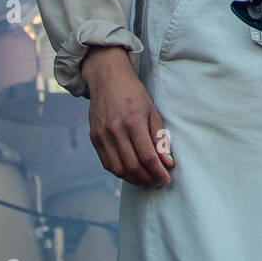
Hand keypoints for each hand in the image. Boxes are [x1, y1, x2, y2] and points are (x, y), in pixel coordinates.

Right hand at [81, 46, 174, 186]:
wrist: (107, 78)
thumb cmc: (133, 93)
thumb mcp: (151, 111)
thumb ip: (159, 138)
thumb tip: (167, 162)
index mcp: (133, 122)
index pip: (147, 156)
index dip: (158, 172)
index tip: (166, 179)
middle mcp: (115, 130)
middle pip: (132, 166)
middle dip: (148, 178)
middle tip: (157, 181)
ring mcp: (102, 135)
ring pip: (118, 169)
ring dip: (134, 179)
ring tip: (146, 180)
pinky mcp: (94, 138)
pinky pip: (107, 163)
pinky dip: (120, 172)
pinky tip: (131, 173)